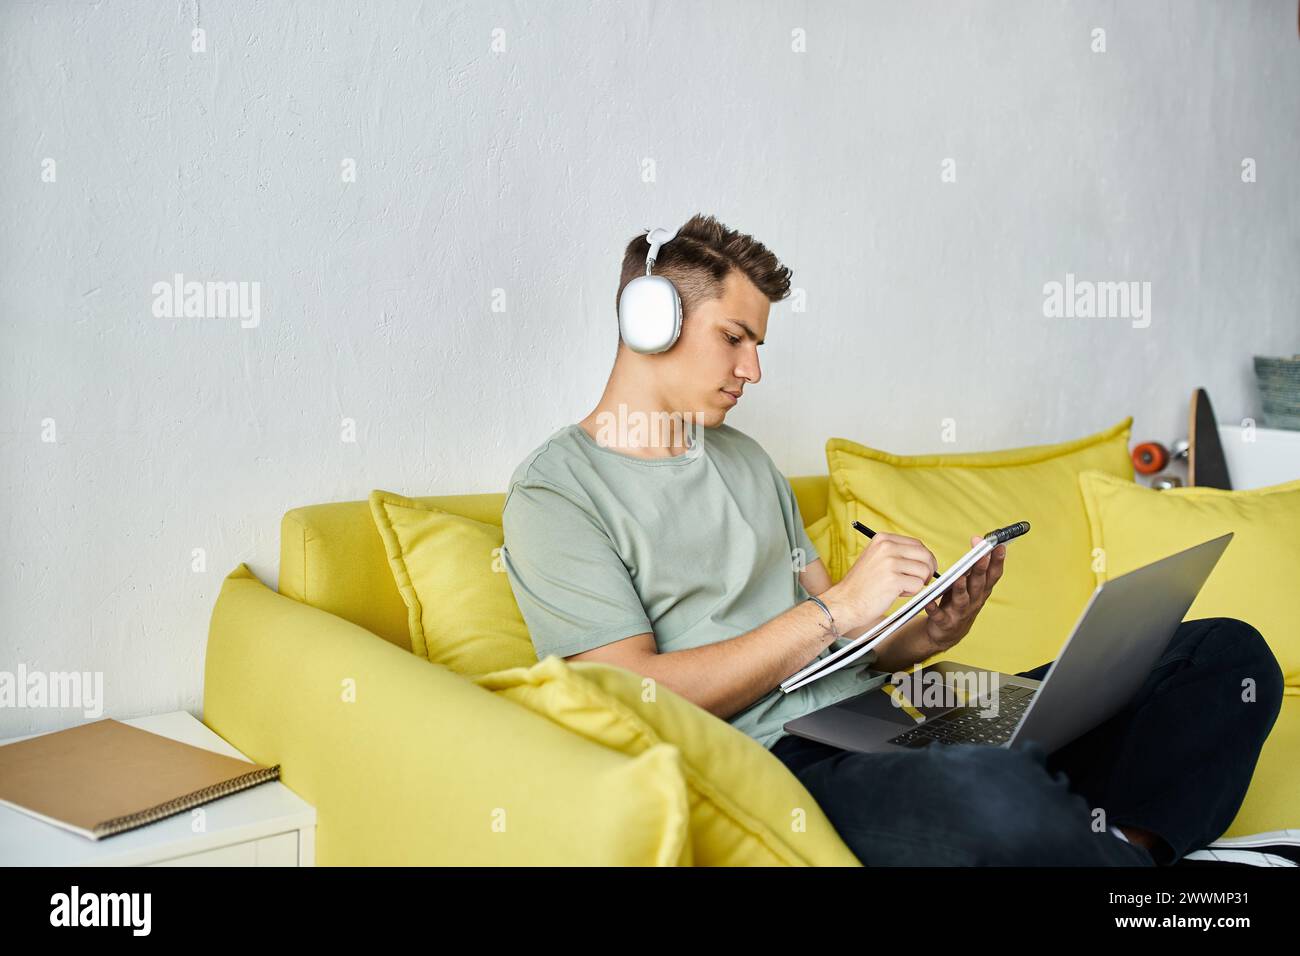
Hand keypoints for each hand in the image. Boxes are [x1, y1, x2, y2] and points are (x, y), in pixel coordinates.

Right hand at [821, 532, 937, 633]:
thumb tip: (925, 557)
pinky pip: (918, 585)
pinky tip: (896, 594)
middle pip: (925, 555)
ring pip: (924, 571)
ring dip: (917, 583)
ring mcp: (890, 563)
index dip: (925, 558)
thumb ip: (896, 553)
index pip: (917, 544)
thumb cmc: (862, 584)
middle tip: (922, 581)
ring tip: (901, 588)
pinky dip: (911, 592)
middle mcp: (887, 547)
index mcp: (883, 539)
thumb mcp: (876, 558)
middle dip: (928, 570)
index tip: (923, 569)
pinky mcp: (893, 580)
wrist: (845, 601)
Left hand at [919, 536, 1006, 651]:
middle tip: (982, 555)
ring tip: (958, 577)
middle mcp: (974, 601)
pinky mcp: (945, 623)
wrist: (948, 632)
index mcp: (981, 591)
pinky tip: (929, 602)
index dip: (997, 561)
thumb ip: (975, 566)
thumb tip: (979, 541)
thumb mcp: (970, 584)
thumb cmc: (960, 602)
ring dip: (961, 588)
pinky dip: (934, 609)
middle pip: (979, 584)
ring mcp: (960, 613)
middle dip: (981, 569)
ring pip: (962, 600)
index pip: (993, 575)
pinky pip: (939, 615)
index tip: (1000, 546)